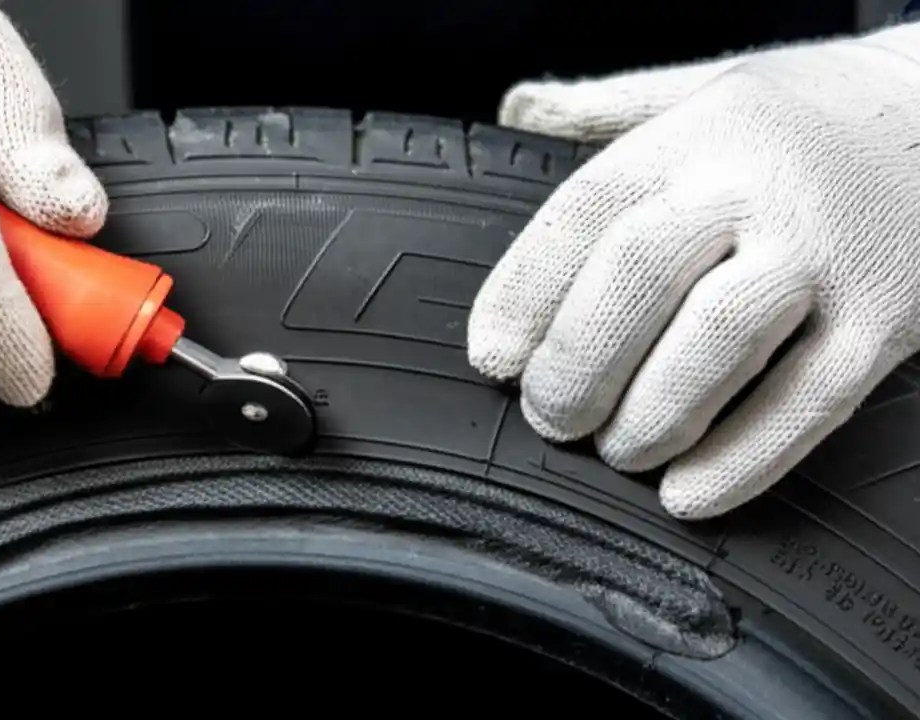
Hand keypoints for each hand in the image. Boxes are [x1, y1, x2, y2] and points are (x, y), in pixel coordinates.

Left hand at [467, 22, 919, 518]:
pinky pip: (808, 401)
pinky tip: (688, 492)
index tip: (492, 356)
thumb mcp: (700, 87)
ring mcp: (828, 255)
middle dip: (576, 363)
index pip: (585, 213)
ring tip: (615, 449)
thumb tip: (514, 107)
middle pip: (639, 276)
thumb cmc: (804, 118)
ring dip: (649, 414)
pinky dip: (742, 458)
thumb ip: (603, 107)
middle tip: (550, 416)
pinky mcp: (887, 321)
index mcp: (695, 133)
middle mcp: (757, 187)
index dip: (524, 292)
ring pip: (718, 341)